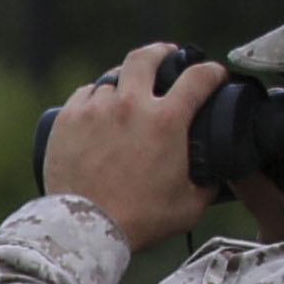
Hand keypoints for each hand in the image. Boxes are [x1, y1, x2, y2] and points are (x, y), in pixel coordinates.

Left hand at [40, 44, 223, 251]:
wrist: (84, 231)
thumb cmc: (139, 220)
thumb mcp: (190, 204)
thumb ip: (209, 183)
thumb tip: (218, 174)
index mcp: (168, 119)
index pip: (200, 76)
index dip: (214, 72)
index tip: (215, 77)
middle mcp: (130, 106)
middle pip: (147, 57)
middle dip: (161, 52)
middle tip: (166, 58)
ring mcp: (95, 111)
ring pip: (112, 78)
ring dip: (124, 82)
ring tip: (128, 93)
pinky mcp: (66, 121)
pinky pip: (84, 95)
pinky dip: (95, 98)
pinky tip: (99, 106)